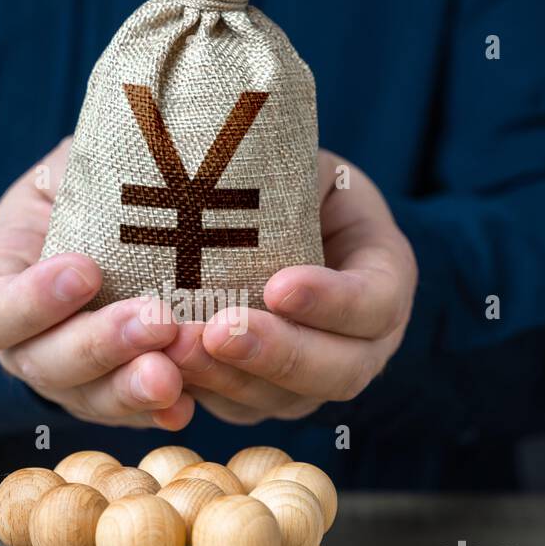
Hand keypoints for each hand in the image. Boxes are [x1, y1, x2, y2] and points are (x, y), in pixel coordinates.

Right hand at [0, 138, 195, 429]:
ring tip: (176, 371)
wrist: (134, 231)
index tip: (82, 269)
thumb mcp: (74, 164)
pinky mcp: (121, 396)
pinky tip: (189, 405)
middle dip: (97, 346)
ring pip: (90, 399)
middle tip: (155, 319)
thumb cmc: (96, 187)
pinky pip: (136, 414)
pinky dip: (161, 411)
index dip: (30, 301)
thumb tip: (132, 130)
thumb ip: (85, 163)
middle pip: (43, 365)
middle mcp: (28, 343)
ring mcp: (73, 379)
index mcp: (1, 283)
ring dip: (132, 388)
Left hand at [165, 150, 415, 424]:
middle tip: (219, 331)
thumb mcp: (293, 155)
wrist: (249, 210)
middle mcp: (361, 338)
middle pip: (340, 371)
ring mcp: (314, 375)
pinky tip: (161, 368)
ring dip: (229, 380)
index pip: (376, 301)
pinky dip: (202, 393)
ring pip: (285, 400)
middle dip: (278, 354)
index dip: (334, 302)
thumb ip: (281, 161)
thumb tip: (231, 137)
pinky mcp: (265, 395)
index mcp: (383, 272)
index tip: (279, 285)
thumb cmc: (275, 171)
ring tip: (176, 349)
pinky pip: (239, 408)